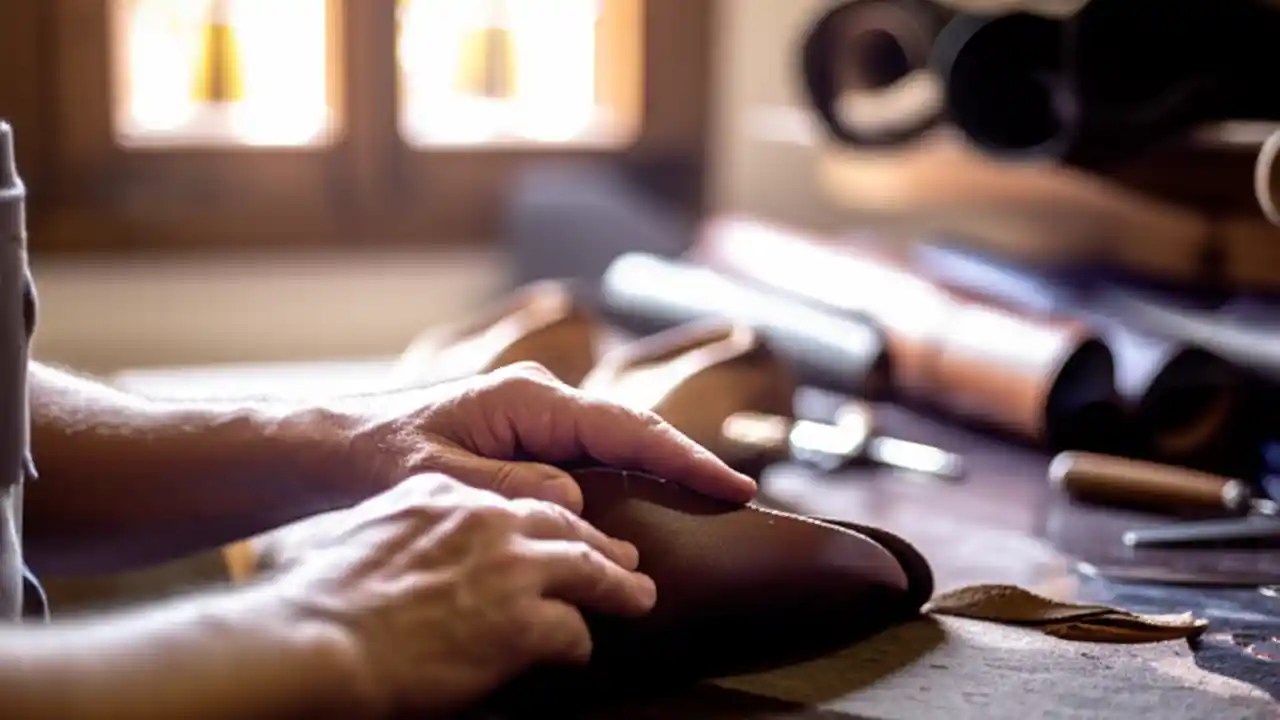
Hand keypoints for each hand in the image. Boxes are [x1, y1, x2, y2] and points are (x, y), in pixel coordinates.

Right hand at [263, 472, 655, 716]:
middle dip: (598, 541)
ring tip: (639, 597)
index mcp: (443, 494)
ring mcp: (510, 568)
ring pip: (588, 569)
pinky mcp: (522, 622)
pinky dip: (578, 644)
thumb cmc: (323, 600)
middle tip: (625, 556)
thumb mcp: (367, 533)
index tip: (558, 530)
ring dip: (617, 586)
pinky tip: (575, 655)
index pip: (511, 499)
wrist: (318, 642)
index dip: (542, 519)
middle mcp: (485, 520)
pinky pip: (573, 630)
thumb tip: (419, 551)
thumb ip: (409, 529)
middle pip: (563, 524)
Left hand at [332, 362, 756, 512]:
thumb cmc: (376, 458)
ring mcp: (534, 418)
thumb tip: (573, 500)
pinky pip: (588, 459)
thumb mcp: (438, 476)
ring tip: (711, 501)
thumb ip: (509, 487)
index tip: (734, 485)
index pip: (623, 427)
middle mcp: (538, 400)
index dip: (683, 457)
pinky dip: (622, 481)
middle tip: (739, 498)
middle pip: (630, 431)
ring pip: (613, 446)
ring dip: (657, 472)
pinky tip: (647, 507)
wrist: (333, 447)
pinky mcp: (526, 440)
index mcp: (524, 398)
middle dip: (684, 462)